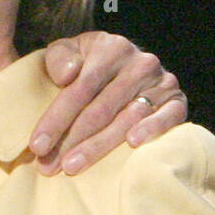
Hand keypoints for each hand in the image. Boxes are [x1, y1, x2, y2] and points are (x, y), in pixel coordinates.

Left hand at [30, 31, 186, 174]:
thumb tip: (68, 75)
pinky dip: (152, 130)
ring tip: (73, 166)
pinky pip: (168, 117)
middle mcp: (139, 62)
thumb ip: (59, 58)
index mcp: (109, 47)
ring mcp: (161, 80)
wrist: (126, 62)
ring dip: (99, 146)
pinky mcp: (177, 99)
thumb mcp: (68, 50)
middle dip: (72, 140)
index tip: (36, 146)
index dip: (56, 119)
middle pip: (101, 108)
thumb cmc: (87, 62)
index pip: (80, 88)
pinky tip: (132, 145)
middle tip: (50, 167)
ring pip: (128, 118)